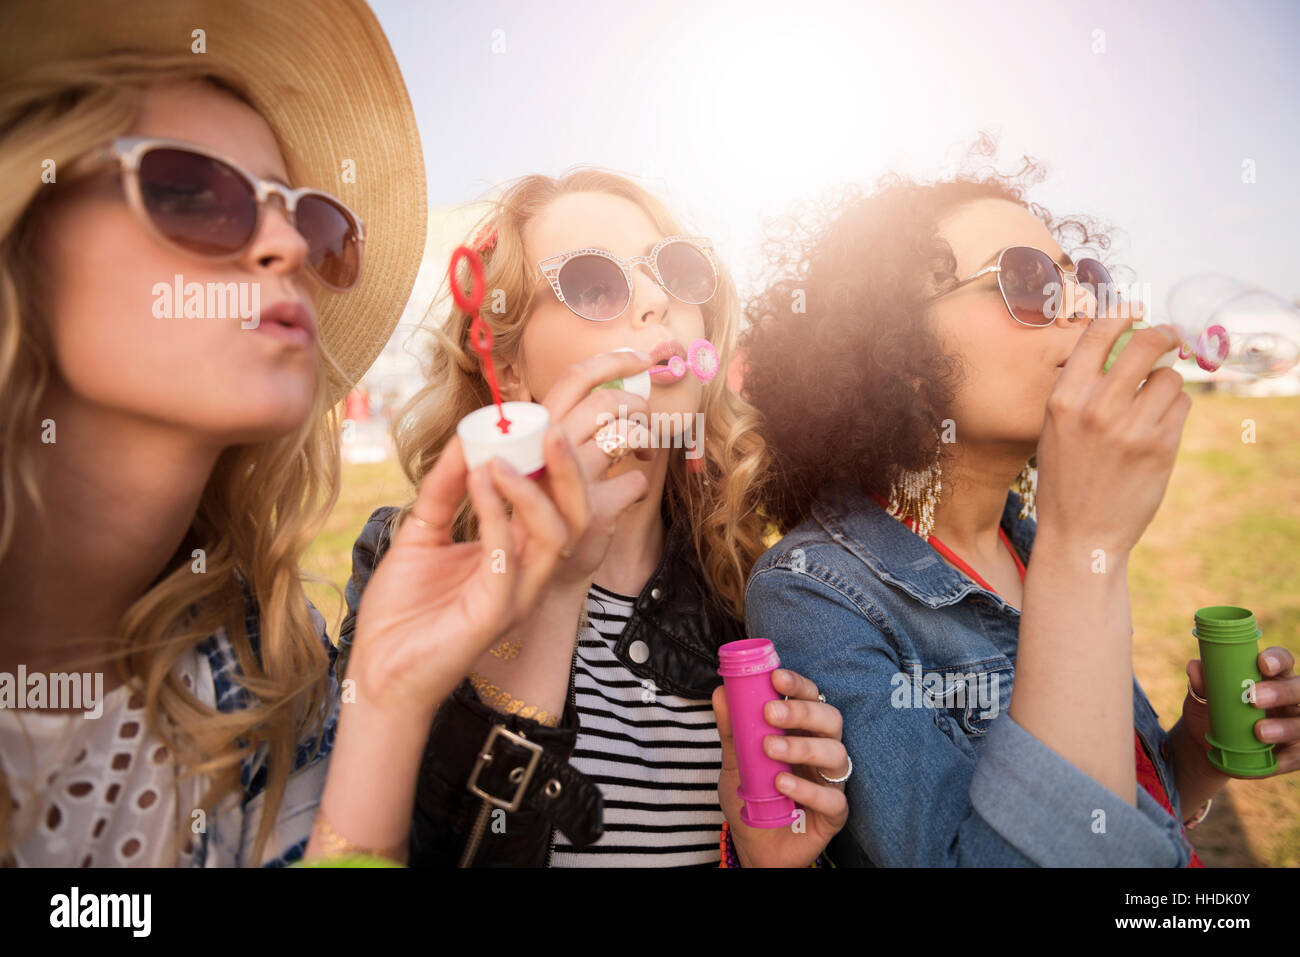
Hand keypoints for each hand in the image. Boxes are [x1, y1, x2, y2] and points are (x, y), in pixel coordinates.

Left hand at [347, 428, 588, 720]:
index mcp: (518, 554)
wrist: (376, 673)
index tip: (528, 420)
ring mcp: (517, 595)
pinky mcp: (495, 613)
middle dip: (567, 469)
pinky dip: (495, 513)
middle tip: (543, 427)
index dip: (552, 461)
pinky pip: (507, 556)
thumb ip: (443, 490)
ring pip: (556, 534)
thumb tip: (461, 441)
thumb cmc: (403, 612)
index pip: (556, 502)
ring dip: (531, 488)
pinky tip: (475, 480)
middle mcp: (528, 574)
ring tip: (497, 456)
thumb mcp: (422, 533)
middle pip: (575, 516)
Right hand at [536, 349, 657, 586]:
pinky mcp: (593, 512)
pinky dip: (639, 486)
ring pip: (625, 434)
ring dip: (643, 438)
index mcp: (536, 427)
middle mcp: (547, 448)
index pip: (576, 378)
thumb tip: (626, 375)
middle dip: (636, 405)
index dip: (614, 361)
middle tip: (640, 418)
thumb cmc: (552, 501)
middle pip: (606, 403)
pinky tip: (627, 494)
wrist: (545, 568)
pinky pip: (636, 481)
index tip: (645, 358)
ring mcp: (569, 480)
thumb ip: (577, 422)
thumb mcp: (552, 456)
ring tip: (638, 450)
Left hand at [713, 668, 848, 866]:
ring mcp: (830, 782)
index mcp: (802, 731)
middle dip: (802, 711)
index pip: (811, 697)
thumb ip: (732, 729)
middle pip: (830, 719)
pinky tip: (782, 784)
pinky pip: (833, 799)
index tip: (776, 676)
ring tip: (770, 749)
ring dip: (803, 747)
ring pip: (837, 754)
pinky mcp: (834, 814)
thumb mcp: (734, 760)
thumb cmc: (751, 797)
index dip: (798, 684)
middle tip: (770, 712)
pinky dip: (808, 789)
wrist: (752, 845)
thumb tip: (722, 691)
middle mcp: (821, 751)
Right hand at [1037, 302, 1190, 554]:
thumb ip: (1080, 389)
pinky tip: (1157, 428)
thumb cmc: (1065, 479)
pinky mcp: (1160, 446)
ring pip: (1168, 377)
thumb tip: (1118, 346)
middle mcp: (1097, 408)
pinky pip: (1180, 406)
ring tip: (1153, 402)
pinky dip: (1174, 409)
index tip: (1135, 310)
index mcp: (1063, 400)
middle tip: (1168, 336)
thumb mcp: (1055, 429)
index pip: (1096, 335)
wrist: (1080, 534)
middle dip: (1162, 335)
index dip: (1121, 314)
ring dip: (1166, 383)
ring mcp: (1131, 427)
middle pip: (1145, 344)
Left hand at [1184, 646, 1299, 775]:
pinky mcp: (1295, 751)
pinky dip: (1282, 762)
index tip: (1262, 663)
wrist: (1205, 745)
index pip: (1282, 660)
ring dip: (1285, 728)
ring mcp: (1295, 723)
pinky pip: (1298, 757)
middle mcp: (1289, 698)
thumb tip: (1194, 666)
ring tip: (1258, 732)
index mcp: (1270, 676)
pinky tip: (1265, 766)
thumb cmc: (1211, 710)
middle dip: (1281, 692)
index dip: (1277, 659)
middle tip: (1253, 698)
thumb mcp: (1203, 697)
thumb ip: (1203, 683)